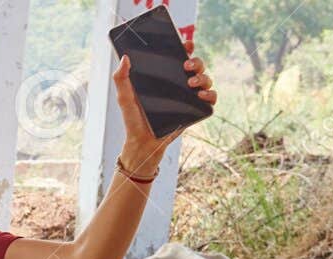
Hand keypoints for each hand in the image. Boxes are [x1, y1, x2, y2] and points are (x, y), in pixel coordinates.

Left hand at [114, 41, 214, 173]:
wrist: (142, 143)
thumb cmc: (134, 119)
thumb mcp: (125, 98)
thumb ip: (121, 78)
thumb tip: (124, 57)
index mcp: (165, 77)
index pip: (179, 57)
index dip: (186, 47)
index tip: (185, 43)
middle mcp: (179, 85)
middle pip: (196, 66)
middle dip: (196, 61)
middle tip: (186, 65)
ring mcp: (188, 97)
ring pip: (205, 79)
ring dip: (203, 77)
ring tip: (191, 82)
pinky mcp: (195, 111)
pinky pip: (210, 99)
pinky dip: (210, 95)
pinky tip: (201, 95)